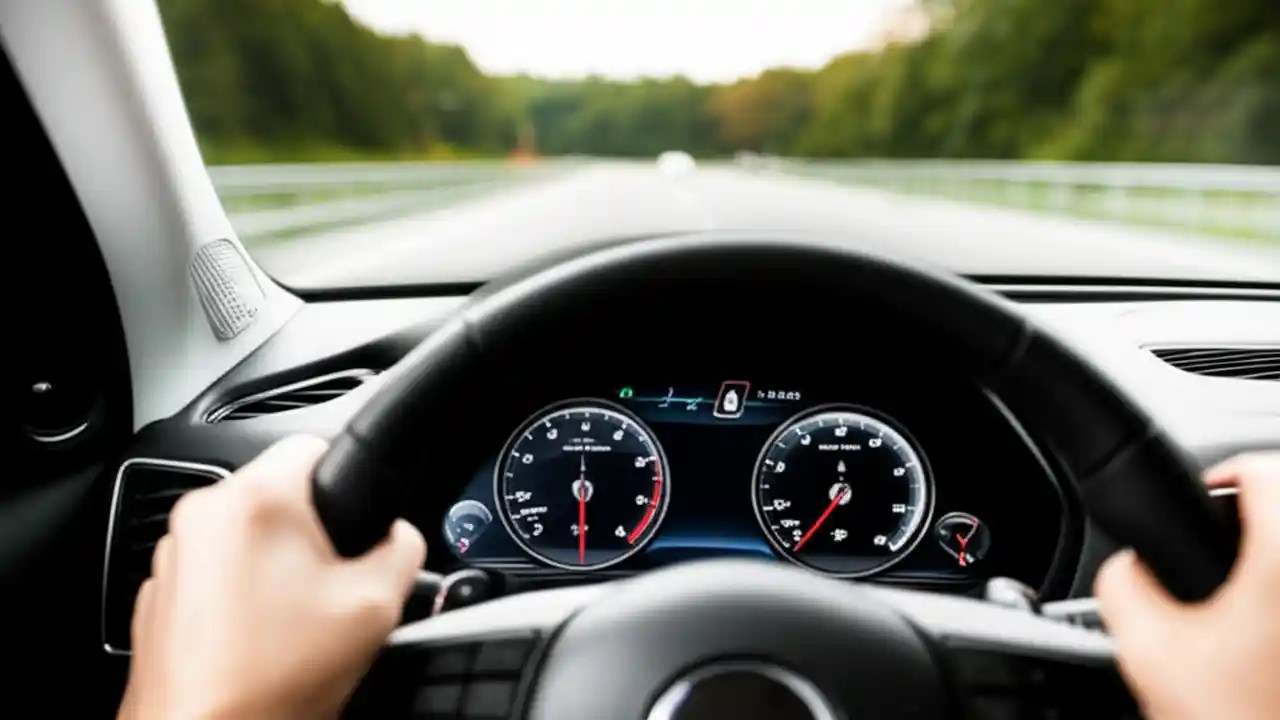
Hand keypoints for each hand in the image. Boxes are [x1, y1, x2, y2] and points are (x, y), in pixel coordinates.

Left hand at [119, 436, 426, 719]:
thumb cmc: (272, 682)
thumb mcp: (374, 607)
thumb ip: (401, 550)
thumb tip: (399, 537)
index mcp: (254, 501)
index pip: (315, 442)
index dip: (350, 480)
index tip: (356, 525)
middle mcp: (200, 516)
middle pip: (281, 495)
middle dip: (314, 535)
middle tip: (333, 589)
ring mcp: (171, 558)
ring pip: (247, 536)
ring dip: (276, 566)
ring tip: (295, 623)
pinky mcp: (158, 597)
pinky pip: (216, 574)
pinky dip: (241, 596)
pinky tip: (262, 641)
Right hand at [1095, 452, 1279, 719]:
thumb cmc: (1233, 716)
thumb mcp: (1147, 650)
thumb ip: (1121, 585)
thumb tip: (1126, 567)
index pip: (1260, 468)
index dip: (1220, 473)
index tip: (1201, 500)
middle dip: (1249, 516)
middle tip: (1220, 544)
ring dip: (1266, 553)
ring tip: (1242, 589)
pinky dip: (1273, 587)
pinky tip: (1259, 631)